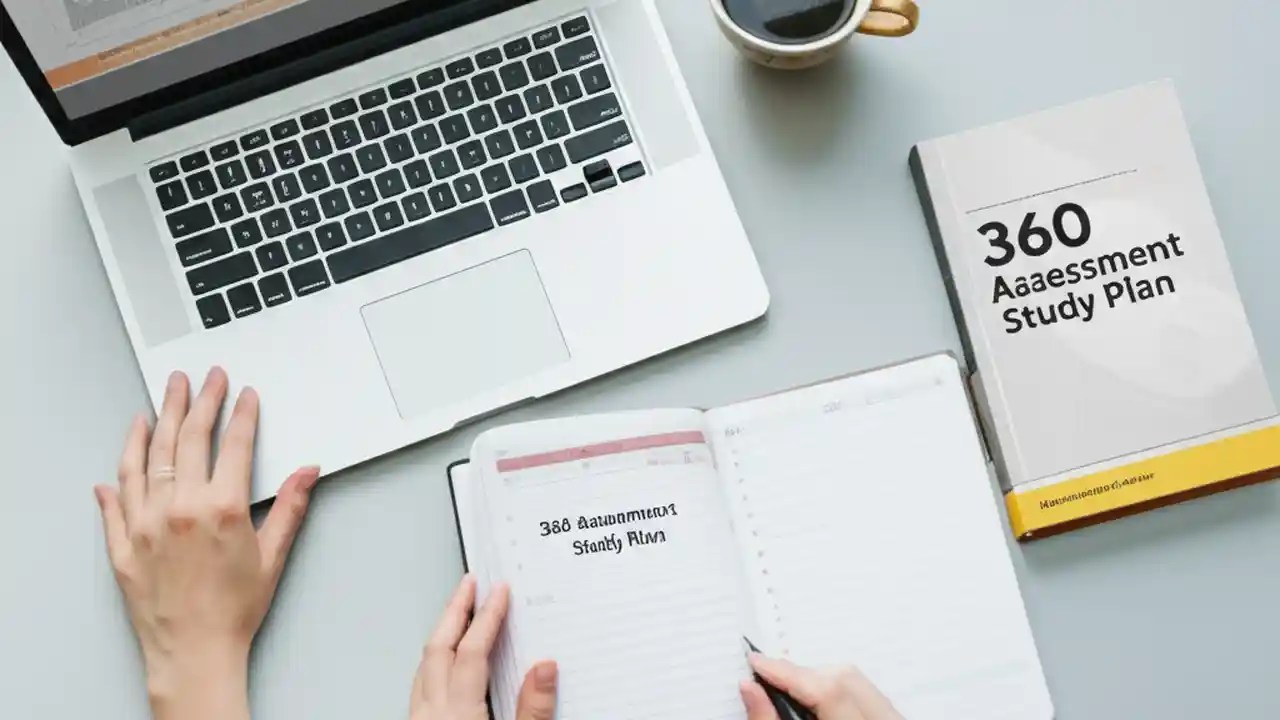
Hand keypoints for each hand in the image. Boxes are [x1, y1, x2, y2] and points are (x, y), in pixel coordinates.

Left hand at [94, 368, 319, 719]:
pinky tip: (127, 448)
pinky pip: (117, 497)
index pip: (233, 445)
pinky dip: (121, 468)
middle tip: (203, 380)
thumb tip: (307, 473)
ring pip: (148, 458)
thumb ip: (289, 507)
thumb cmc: (232, 611)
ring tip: (162, 399)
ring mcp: (146, 523)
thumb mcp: (272, 555)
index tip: (244, 395)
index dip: (241, 414)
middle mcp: (179, 509)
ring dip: (157, 422)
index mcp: (221, 508)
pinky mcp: (123, 542)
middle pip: (188, 439)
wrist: (193, 653)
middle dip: (198, 402)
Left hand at [411, 576, 557, 719]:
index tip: (499, 591)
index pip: (471, 651)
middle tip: (469, 584)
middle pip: (439, 647)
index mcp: (459, 713)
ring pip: (425, 662)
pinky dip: (434, 658)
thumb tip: (545, 669)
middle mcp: (432, 712)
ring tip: (457, 611)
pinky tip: (446, 658)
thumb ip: (533, 710)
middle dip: (455, 609)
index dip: (488, 617)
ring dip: (442, 632)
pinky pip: (420, 681)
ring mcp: (420, 719)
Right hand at [740, 653, 902, 719]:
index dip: (787, 672)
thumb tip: (750, 688)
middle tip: (770, 681)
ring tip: (795, 699)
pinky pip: (867, 690)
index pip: (826, 689)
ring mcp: (895, 717)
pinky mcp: (893, 716)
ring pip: (856, 679)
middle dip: (803, 675)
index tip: (757, 663)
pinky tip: (819, 703)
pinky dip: (838, 691)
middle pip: (843, 676)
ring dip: (820, 682)